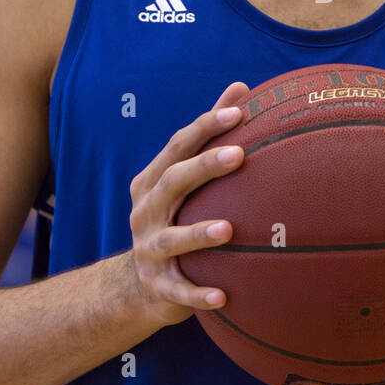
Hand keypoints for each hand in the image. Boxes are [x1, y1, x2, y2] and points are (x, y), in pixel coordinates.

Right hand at [127, 81, 249, 324]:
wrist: (142, 282)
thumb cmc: (177, 214)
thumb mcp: (184, 176)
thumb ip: (210, 134)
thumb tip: (241, 87)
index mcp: (154, 180)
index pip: (178, 145)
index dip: (206, 126)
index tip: (239, 111)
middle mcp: (146, 211)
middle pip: (173, 182)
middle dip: (204, 167)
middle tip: (239, 155)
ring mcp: (148, 249)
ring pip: (172, 239)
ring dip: (198, 233)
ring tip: (229, 229)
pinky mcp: (158, 285)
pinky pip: (179, 290)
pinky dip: (198, 294)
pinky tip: (223, 297)